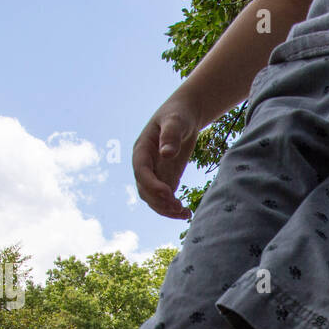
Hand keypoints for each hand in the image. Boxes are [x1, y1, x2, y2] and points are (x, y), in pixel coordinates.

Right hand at [132, 93, 202, 218]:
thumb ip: (171, 135)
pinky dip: (173, 208)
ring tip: (184, 213)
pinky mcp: (166, 179)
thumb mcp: (175, 121)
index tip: (168, 193)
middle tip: (178, 207)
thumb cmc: (179, 114)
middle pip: (145, 190)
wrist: (185, 116)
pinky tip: (187, 213)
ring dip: (166, 209)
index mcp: (142, 150)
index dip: (152, 185)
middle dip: (159, 201)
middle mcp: (144, 165)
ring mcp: (154, 174)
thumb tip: (166, 153)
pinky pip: (165, 199)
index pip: (141, 172)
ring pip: (154, 199)